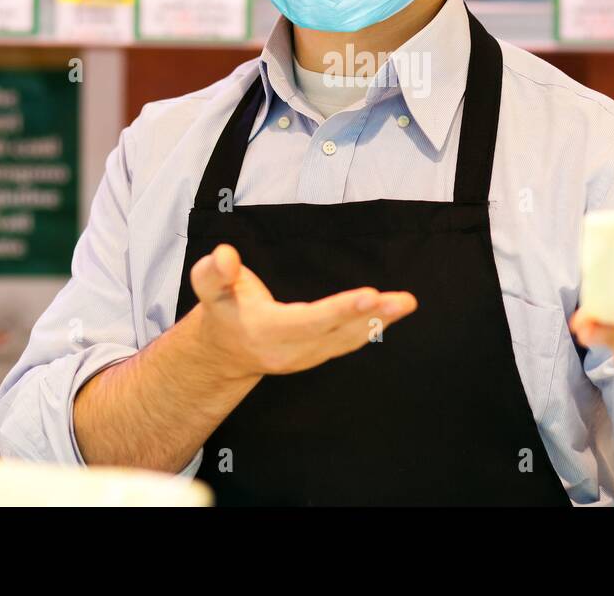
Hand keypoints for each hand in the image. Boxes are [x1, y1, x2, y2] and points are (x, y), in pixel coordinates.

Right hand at [189, 243, 417, 378]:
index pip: (308, 322)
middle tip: (402, 300)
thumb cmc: (221, 311)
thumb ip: (213, 273)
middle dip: (370, 316)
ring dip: (380, 321)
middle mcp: (291, 351)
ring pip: (349, 339)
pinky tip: (393, 310)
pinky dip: (373, 326)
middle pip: (336, 333)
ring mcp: (307, 356)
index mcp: (266, 333)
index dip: (339, 311)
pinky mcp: (319, 353)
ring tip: (407, 302)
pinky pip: (350, 340)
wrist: (224, 352)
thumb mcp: (207, 289)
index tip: (368, 297)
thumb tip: (226, 256)